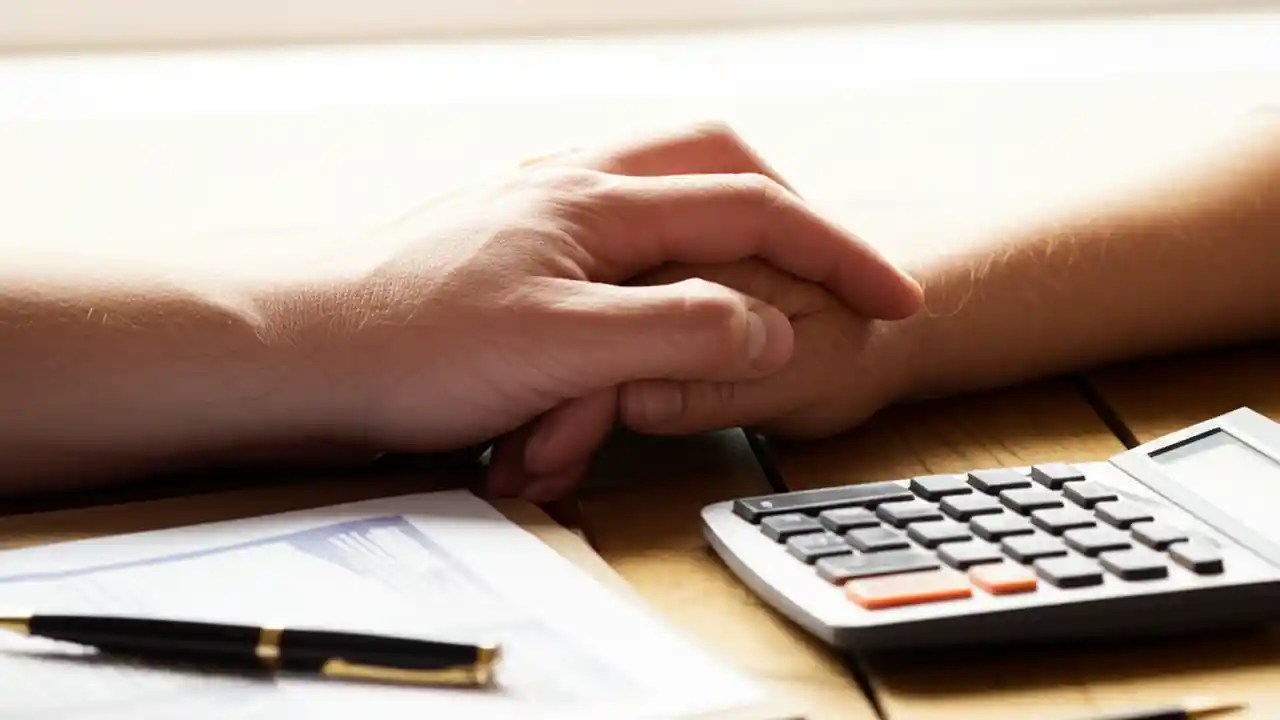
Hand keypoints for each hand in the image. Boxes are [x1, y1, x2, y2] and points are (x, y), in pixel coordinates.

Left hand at [277, 124, 920, 470]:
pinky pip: (612, 229)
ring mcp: (538, 207)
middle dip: (787, 211)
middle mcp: (572, 185)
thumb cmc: (412, 347)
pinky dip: (657, 261)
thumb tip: (768, 327)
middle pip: (714, 159)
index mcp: (598, 202)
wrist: (300, 350)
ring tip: (748, 288)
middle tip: (826, 263)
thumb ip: (678, 331)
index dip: (837, 253)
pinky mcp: (510, 240)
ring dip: (720, 233)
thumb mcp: (562, 351)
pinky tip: (647, 300)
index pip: (754, 210)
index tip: (895, 296)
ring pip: (662, 188)